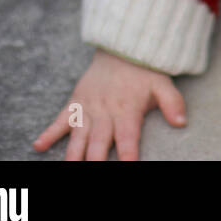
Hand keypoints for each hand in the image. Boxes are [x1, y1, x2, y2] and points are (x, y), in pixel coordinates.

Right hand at [32, 48, 187, 160]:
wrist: (121, 46)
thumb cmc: (144, 71)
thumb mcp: (163, 83)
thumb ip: (173, 102)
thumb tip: (181, 122)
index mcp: (128, 109)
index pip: (128, 137)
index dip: (128, 153)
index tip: (129, 166)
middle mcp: (106, 111)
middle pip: (99, 141)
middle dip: (96, 161)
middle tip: (92, 173)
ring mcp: (88, 107)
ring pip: (78, 136)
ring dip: (73, 154)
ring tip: (69, 168)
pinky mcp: (75, 102)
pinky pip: (60, 119)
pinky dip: (49, 132)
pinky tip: (38, 146)